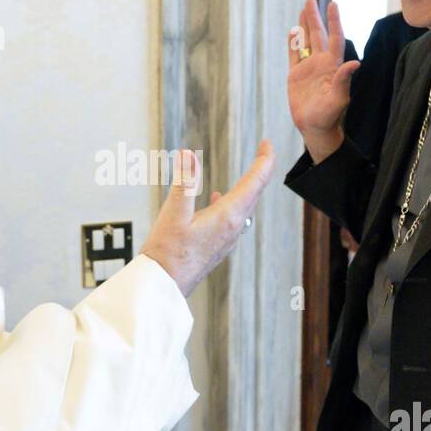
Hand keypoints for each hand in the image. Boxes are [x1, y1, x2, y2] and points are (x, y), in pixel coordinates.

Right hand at [141, 141, 275, 296]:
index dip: (265, 160)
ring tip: (249, 173)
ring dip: (247, 188)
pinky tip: (216, 200)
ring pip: (244, 207)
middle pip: (254, 194)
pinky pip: (232, 219)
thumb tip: (188, 155)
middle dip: (260, 170)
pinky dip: (231, 203)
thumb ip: (184, 182)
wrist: (163, 285)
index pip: (255, 182)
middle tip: (262, 152)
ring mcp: (226, 239)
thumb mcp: (173, 213)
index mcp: (228, 216)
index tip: (267, 144)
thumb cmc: (167, 254)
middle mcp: (232, 229)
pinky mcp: (217, 246)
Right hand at [287, 0, 358, 162]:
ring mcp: (308, 68)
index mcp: (333, 66)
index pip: (334, 38)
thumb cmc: (329, 116)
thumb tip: (354, 63)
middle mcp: (321, 63)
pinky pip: (294, 55)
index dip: (334, 21)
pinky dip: (292, 43)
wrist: (314, 128)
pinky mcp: (296, 76)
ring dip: (304, 25)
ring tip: (303, 9)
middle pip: (318, 35)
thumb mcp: (338, 99)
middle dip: (315, 17)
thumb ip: (343, 80)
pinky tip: (292, 31)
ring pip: (305, 42)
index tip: (333, 4)